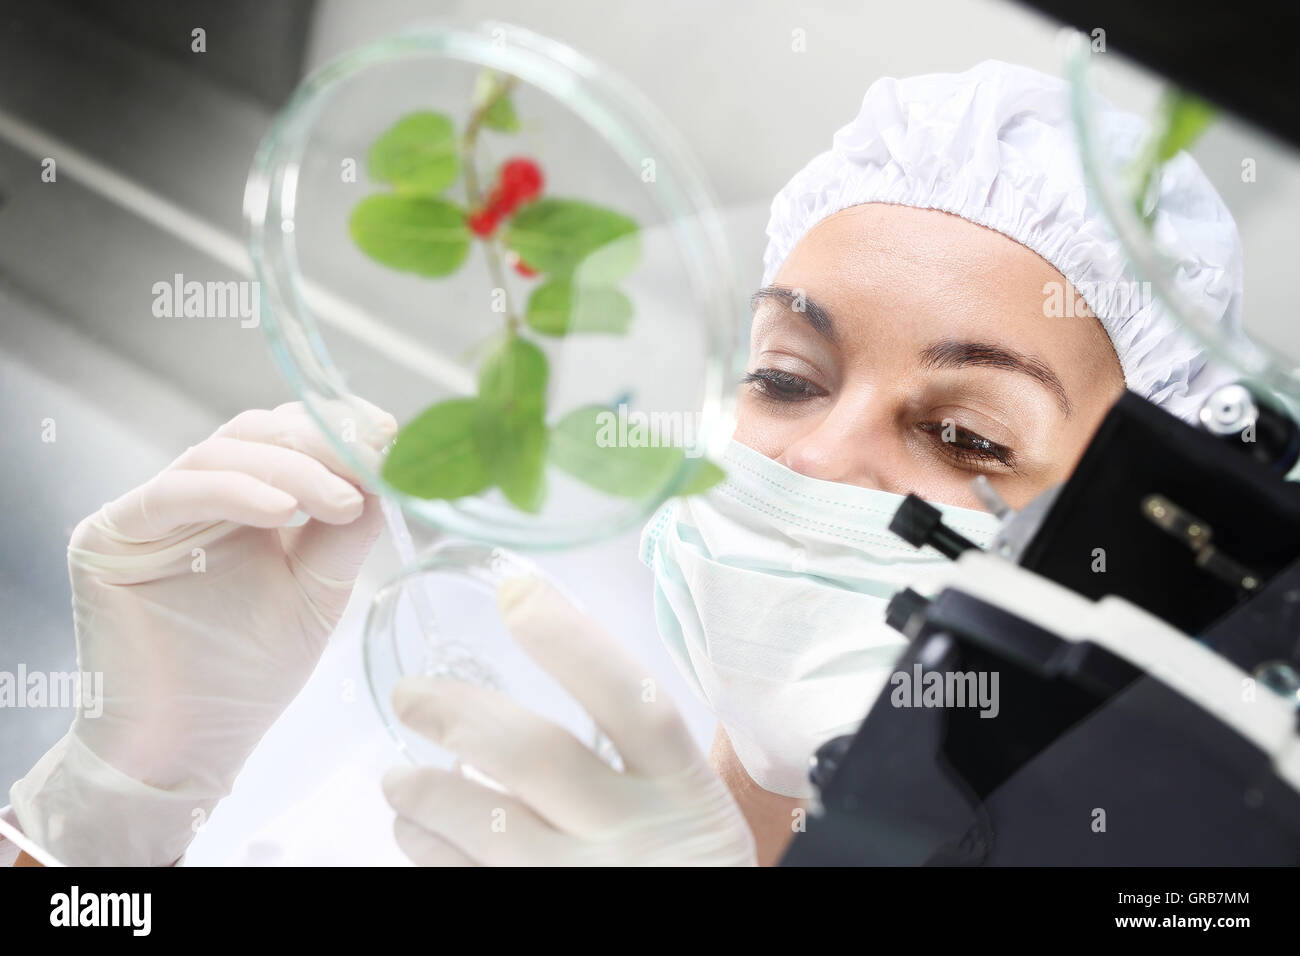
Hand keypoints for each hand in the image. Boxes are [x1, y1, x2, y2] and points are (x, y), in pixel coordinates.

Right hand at [10, 400, 394, 864]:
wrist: (191, 745)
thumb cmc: (250, 673)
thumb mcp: (319, 589)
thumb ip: (344, 530)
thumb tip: (383, 470)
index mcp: (243, 501)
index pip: (285, 437)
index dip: (335, 428)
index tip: (389, 436)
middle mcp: (195, 496)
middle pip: (255, 434)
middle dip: (319, 445)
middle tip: (371, 467)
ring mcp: (149, 512)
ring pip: (220, 453)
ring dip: (290, 470)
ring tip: (341, 501)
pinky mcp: (110, 534)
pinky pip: (175, 492)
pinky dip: (235, 492)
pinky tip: (283, 512)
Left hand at [381, 575, 756, 865]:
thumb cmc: (684, 862)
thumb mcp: (689, 804)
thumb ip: (636, 755)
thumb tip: (543, 670)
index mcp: (686, 788)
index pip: (634, 700)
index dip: (572, 641)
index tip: (515, 592)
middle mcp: (641, 834)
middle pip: (538, 756)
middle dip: (461, 715)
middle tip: (409, 694)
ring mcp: (591, 886)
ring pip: (489, 827)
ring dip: (428, 794)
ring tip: (397, 779)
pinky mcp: (548, 923)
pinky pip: (470, 882)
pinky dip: (431, 852)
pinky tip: (414, 833)